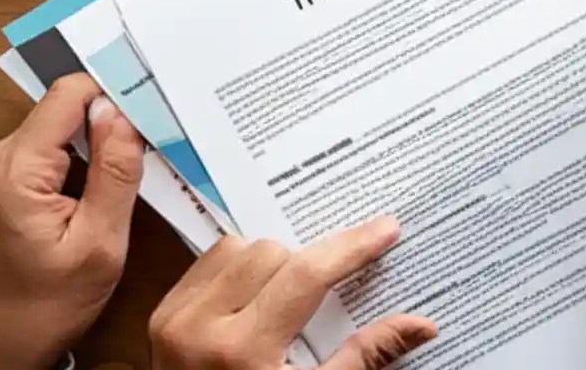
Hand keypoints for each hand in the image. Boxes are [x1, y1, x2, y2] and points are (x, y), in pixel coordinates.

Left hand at [0, 74, 145, 369]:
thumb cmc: (43, 311)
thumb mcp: (99, 245)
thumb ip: (114, 172)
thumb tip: (121, 112)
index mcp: (13, 174)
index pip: (67, 95)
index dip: (113, 96)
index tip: (149, 110)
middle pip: (60, 113)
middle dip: (105, 130)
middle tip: (142, 161)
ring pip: (52, 135)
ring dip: (88, 153)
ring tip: (112, 193)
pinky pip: (38, 157)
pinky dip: (70, 169)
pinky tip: (88, 203)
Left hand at [149, 217, 436, 369]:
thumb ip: (365, 357)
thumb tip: (424, 324)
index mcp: (243, 350)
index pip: (307, 275)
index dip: (351, 247)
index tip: (386, 229)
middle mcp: (200, 325)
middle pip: (272, 252)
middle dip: (306, 264)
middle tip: (320, 295)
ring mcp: (174, 317)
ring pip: (237, 247)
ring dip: (268, 262)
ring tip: (284, 297)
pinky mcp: (161, 314)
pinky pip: (208, 261)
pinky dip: (236, 268)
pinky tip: (253, 298)